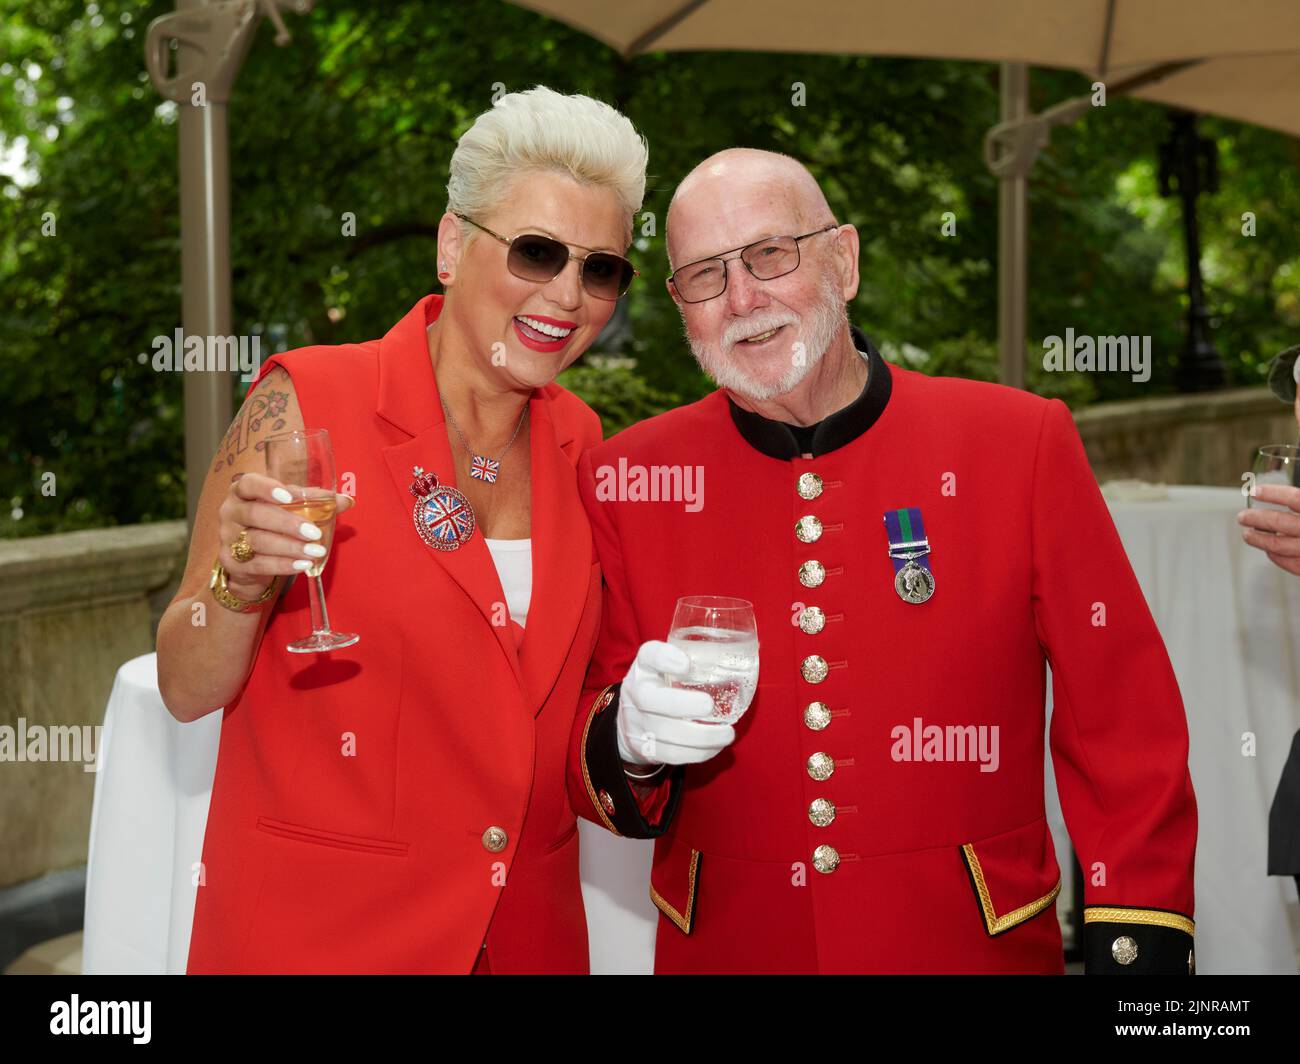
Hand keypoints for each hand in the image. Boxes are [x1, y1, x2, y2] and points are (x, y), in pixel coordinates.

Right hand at [218, 472, 356, 596]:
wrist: (249, 561)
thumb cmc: (272, 525)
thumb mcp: (291, 509)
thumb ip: (316, 502)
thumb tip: (347, 500)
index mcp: (243, 492)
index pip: (248, 483)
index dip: (267, 488)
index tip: (289, 497)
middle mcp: (231, 511)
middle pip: (255, 514)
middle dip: (287, 523)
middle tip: (314, 532)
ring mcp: (227, 538)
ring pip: (257, 541)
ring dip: (289, 547)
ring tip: (315, 551)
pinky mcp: (231, 562)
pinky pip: (257, 564)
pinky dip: (282, 565)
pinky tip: (302, 564)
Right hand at [616, 641, 736, 765]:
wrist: (629, 720)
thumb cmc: (658, 686)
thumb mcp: (665, 666)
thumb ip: (688, 659)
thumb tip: (726, 660)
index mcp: (644, 668)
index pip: (649, 655)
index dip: (665, 659)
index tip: (686, 664)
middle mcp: (635, 693)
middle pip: (650, 699)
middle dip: (684, 704)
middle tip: (709, 705)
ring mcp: (637, 723)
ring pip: (665, 734)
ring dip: (701, 736)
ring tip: (727, 734)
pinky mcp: (645, 749)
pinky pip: (672, 755)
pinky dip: (698, 753)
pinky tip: (715, 746)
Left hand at [1238, 483, 1299, 576]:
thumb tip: (1284, 495)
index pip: (1294, 498)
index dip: (1272, 493)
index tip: (1254, 492)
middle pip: (1279, 522)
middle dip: (1255, 518)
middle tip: (1242, 517)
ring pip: (1277, 545)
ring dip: (1257, 539)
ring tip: (1248, 534)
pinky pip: (1288, 563)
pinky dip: (1274, 555)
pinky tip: (1268, 549)